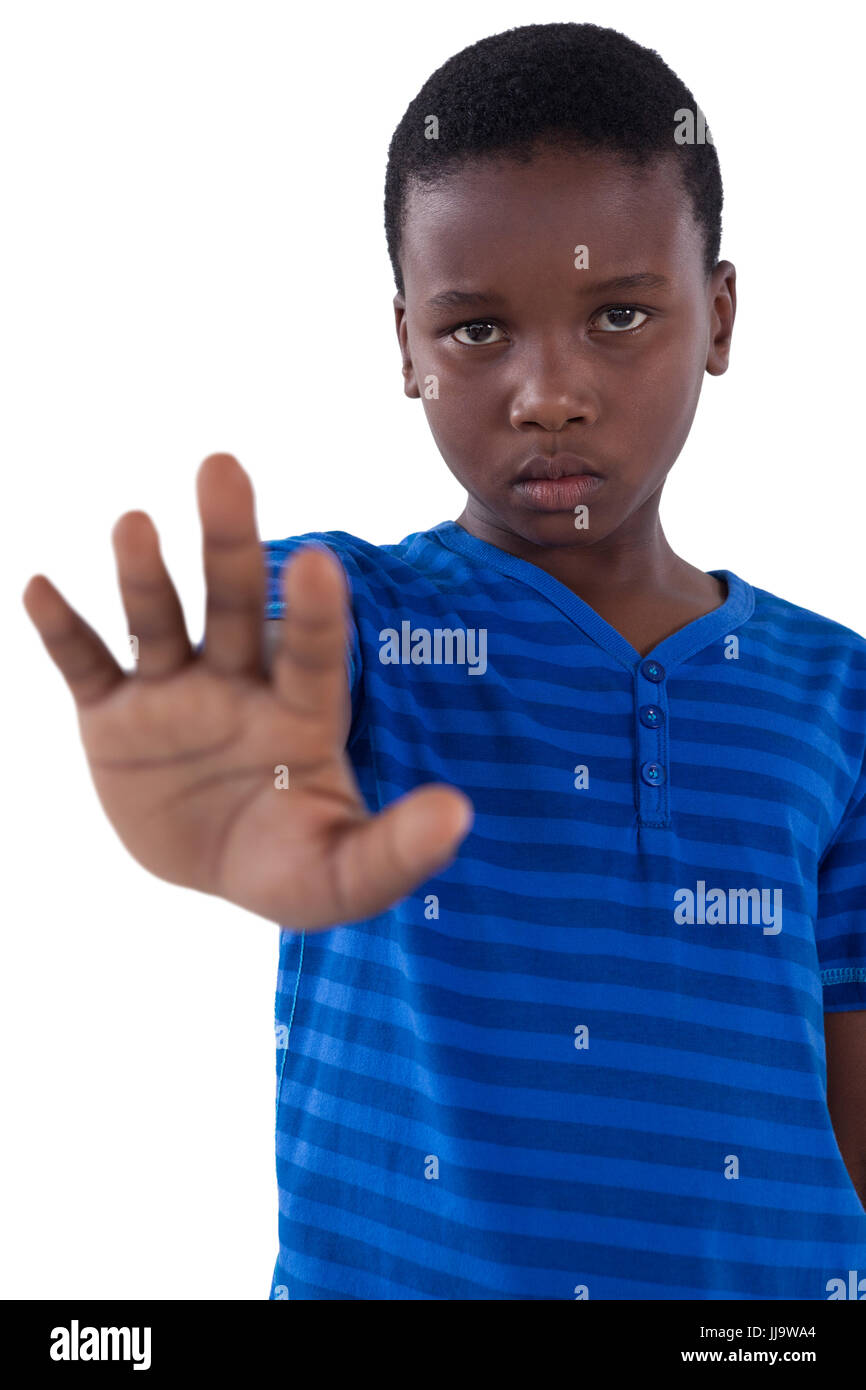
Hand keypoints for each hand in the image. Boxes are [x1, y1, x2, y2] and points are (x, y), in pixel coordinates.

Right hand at [22, 453, 472, 928]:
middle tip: (223, 466)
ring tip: (135, 523)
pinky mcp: (113, 718)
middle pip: (234, 605)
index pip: (312, 654)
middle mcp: (238, 684)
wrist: (219, 867)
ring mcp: (172, 695)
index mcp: (301, 712)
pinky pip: (85, 666)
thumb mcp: (346, 876)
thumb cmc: (294, 865)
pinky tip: (39, 588)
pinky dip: (62, 631)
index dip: (314, 612)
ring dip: (144, 574)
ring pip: (159, 622)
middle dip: (230, 541)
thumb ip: (398, 849)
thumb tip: (461, 815)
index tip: (320, 560)